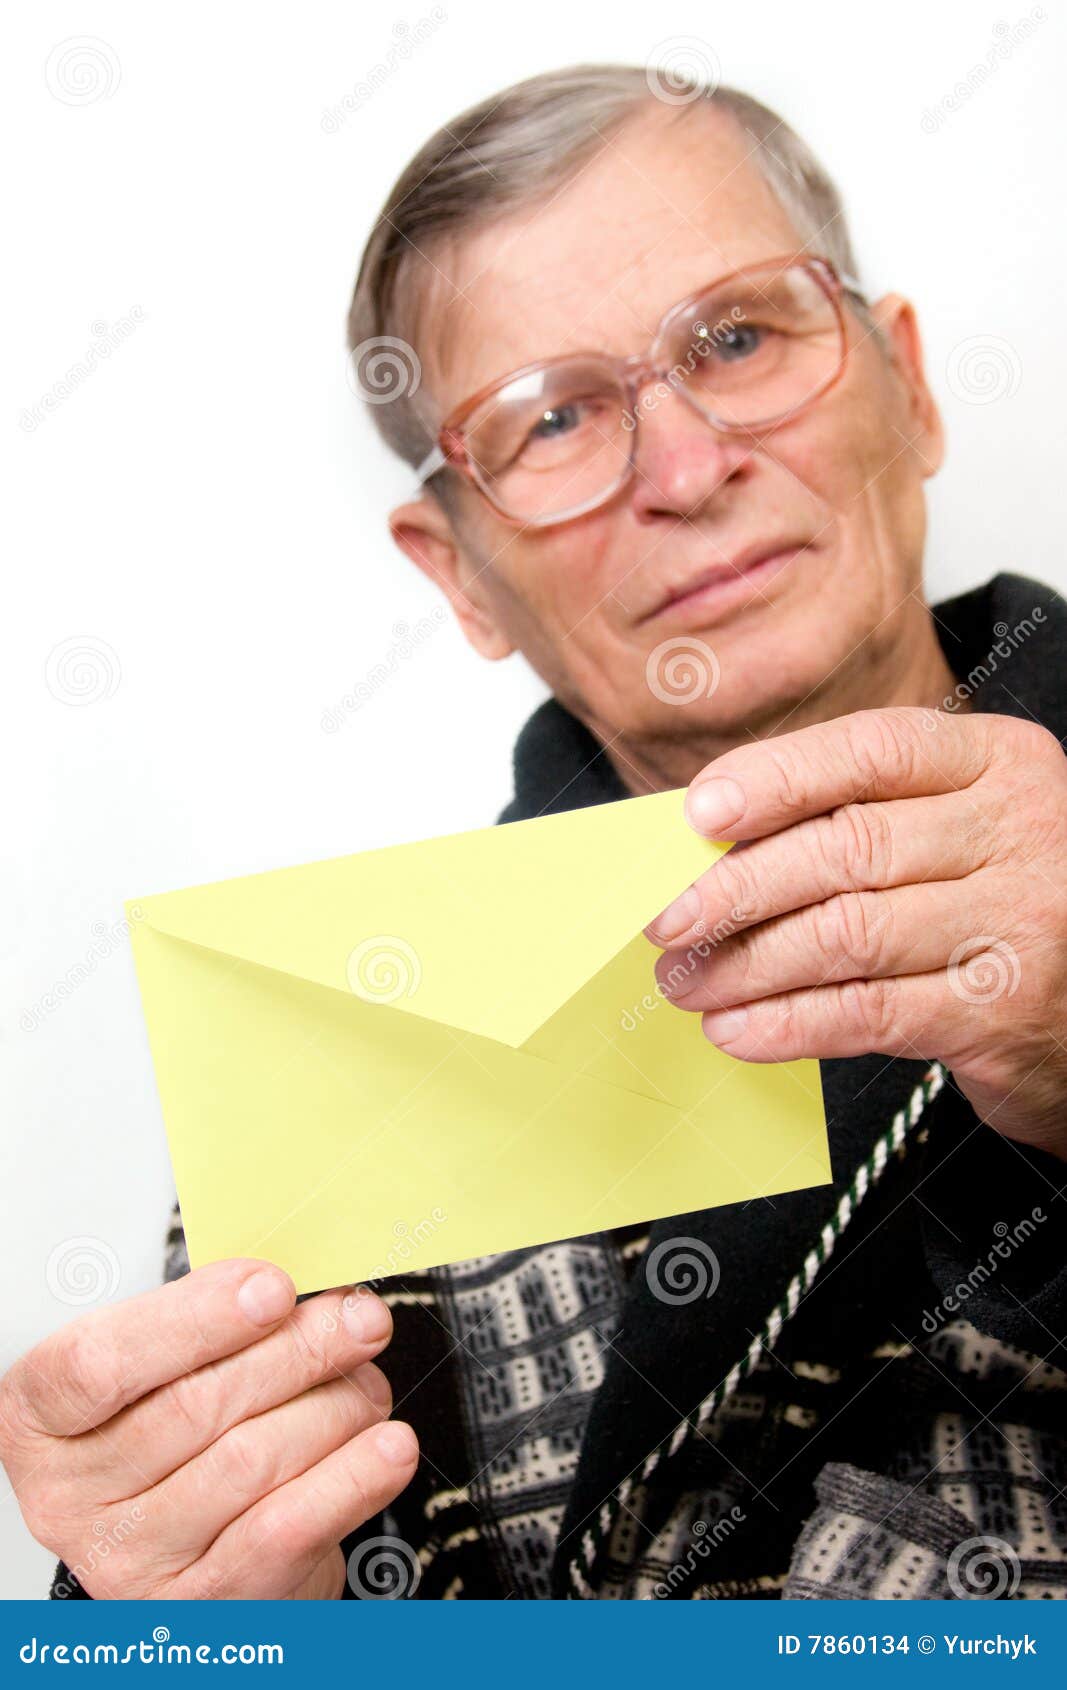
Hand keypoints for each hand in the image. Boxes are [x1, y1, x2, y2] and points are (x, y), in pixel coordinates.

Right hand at [0, 1259, 417, 1597]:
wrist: (195, 1545)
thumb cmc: (176, 1434)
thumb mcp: (162, 1366)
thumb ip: (214, 1321)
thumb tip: (305, 1291)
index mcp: (43, 1417)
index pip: (100, 1363)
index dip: (195, 1319)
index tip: (274, 1288)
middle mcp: (71, 1496)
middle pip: (194, 1407)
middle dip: (297, 1350)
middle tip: (358, 1318)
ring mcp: (130, 1559)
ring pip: (251, 1462)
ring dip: (333, 1408)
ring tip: (366, 1382)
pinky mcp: (200, 1604)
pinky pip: (286, 1531)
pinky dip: (350, 1479)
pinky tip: (386, 1447)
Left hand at [645, 707, 1066, 1158]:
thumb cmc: (998, 904)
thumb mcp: (951, 832)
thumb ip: (856, 817)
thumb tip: (711, 837)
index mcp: (996, 763)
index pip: (871, 750)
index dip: (776, 778)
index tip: (697, 813)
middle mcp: (1017, 831)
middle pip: (848, 846)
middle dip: (738, 888)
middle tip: (668, 920)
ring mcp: (1018, 921)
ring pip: (847, 934)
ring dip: (746, 964)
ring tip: (687, 982)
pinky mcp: (1000, 1011)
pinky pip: (868, 1012)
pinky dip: (786, 1023)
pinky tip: (736, 1029)